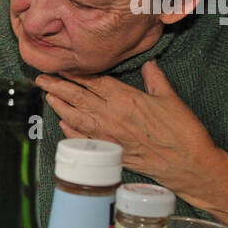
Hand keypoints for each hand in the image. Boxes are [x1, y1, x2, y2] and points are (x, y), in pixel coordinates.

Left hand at [35, 61, 222, 198]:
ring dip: (60, 106)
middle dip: (58, 86)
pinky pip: (84, 139)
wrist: (186, 163)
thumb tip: (149, 64)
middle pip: (78, 97)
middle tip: (41, 78)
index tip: (62, 67)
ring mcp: (108, 135)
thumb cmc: (182, 131)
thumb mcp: (170, 97)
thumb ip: (155, 79)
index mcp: (126, 98)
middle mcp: (112, 116)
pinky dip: (71, 131)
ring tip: (47, 96)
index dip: (76, 74)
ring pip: (77, 117)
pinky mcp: (110, 151)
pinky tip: (63, 123)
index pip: (94, 82)